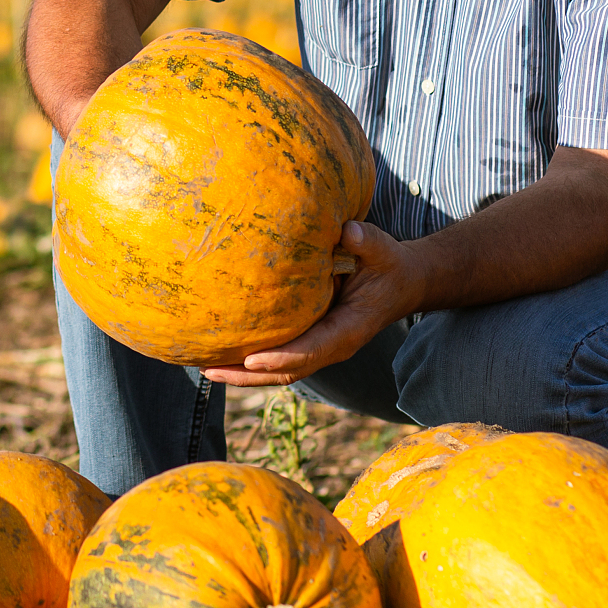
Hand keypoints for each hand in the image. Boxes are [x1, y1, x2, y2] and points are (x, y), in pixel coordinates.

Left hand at [202, 221, 427, 387]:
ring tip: (205, 367)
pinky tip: (223, 350)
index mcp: (349, 329)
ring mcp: (322, 347)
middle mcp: (333, 346)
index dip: (282, 357)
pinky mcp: (312, 340)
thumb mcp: (383, 250)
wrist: (402, 283)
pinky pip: (280, 357)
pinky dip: (251, 360)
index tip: (252, 360)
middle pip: (287, 372)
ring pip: (280, 371)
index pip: (312, 350)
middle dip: (248, 375)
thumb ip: (367, 241)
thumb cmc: (389, 264)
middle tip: (209, 369)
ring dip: (243, 373)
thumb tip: (348, 231)